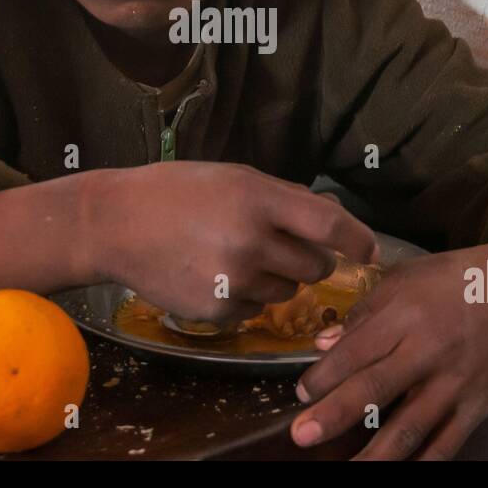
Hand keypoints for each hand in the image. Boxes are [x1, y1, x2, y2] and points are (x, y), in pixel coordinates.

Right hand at [94, 162, 379, 324]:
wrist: (117, 224)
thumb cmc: (178, 192)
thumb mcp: (234, 177)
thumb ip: (283, 197)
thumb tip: (330, 221)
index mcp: (259, 199)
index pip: (330, 225)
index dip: (359, 240)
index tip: (371, 251)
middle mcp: (252, 241)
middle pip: (316, 266)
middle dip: (311, 260)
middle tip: (286, 248)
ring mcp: (234, 279)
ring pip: (288, 291)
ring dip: (278, 279)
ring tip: (239, 257)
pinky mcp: (216, 309)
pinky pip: (255, 310)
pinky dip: (247, 297)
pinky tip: (216, 274)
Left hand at [289, 235, 487, 458]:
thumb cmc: (458, 278)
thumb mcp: (407, 278)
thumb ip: (364, 312)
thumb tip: (324, 344)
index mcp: (407, 315)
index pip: (355, 350)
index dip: (323, 375)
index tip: (300, 394)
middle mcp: (428, 352)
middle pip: (374, 390)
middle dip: (333, 415)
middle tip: (300, 436)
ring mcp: (455, 384)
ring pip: (408, 428)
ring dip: (372, 455)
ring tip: (345, 471)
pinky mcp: (478, 406)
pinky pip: (446, 444)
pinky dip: (421, 464)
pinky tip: (398, 471)